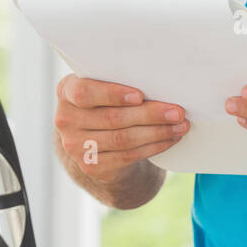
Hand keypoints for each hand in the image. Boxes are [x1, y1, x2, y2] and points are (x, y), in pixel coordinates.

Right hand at [54, 74, 189, 182]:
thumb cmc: (105, 102)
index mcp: (66, 90)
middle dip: (150, 114)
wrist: (95, 139)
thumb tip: (160, 80)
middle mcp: (65, 119)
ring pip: (123, 139)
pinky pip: (127, 156)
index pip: (84, 93)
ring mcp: (75, 146)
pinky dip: (153, 147)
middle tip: (177, 111)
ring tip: (180, 125)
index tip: (140, 95)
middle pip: (112, 118)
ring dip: (157, 132)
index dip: (112, 94)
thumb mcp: (103, 87)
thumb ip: (116, 80)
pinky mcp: (91, 166)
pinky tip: (170, 139)